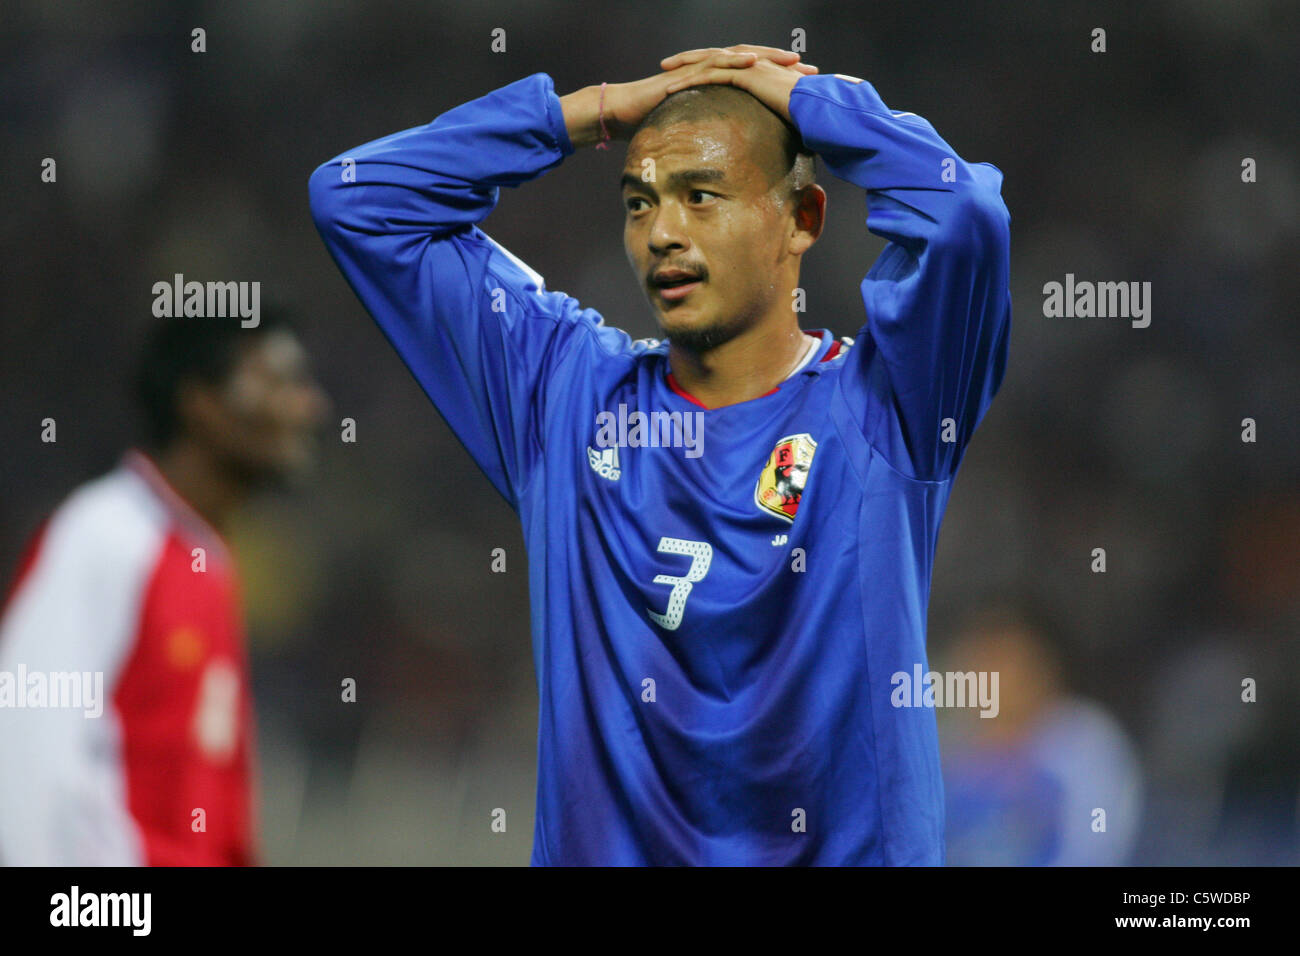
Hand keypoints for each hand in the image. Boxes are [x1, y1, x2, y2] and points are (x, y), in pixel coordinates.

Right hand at [561, 46, 815, 147]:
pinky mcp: (684, 73)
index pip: (755, 80)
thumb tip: (731, 170)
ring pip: (737, 57)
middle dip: (782, 65)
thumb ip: (712, 145)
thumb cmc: (653, 129)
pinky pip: (711, 64)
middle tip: (812, 70)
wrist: (620, 116)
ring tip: (790, 59)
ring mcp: (697, 69)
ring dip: (765, 56)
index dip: (781, 83)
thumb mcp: (692, 139)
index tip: (808, 90)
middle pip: (753, 63)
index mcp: (716, 86)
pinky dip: (731, 60)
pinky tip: (750, 61)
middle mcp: (710, 72)